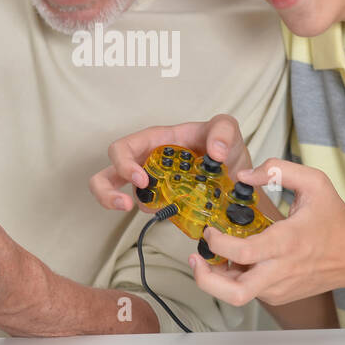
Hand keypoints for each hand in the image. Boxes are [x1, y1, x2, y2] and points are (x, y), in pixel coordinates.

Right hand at [89, 113, 251, 211]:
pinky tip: (175, 216)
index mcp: (155, 141)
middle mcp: (147, 163)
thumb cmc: (224, 144)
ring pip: (120, 195)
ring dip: (121, 206)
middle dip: (107, 192)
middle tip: (126, 204)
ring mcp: (153, 185)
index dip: (124, 164)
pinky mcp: (164, 203)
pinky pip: (150, 211)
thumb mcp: (227, 129)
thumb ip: (223, 131)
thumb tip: (215, 153)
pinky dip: (156, 215)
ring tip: (149, 213)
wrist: (237, 171)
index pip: (123, 148)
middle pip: (107, 175)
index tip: (142, 179)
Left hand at [190, 158, 344, 305]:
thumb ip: (278, 169)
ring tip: (211, 257)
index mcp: (286, 243)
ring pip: (237, 295)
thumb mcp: (314, 182)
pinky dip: (234, 279)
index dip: (217, 243)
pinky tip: (234, 261)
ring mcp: (279, 288)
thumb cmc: (335, 219)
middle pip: (234, 293)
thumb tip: (244, 176)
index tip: (210, 230)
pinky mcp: (279, 296)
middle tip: (195, 259)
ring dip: (217, 278)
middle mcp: (280, 271)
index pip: (243, 253)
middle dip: (205, 279)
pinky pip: (248, 292)